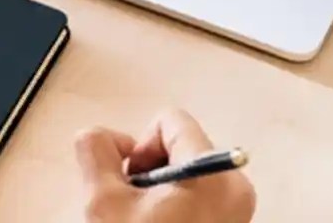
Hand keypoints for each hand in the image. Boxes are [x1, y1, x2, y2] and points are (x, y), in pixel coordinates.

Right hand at [76, 108, 254, 222]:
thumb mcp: (102, 202)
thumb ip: (94, 150)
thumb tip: (104, 139)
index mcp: (212, 174)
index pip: (171, 121)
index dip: (138, 145)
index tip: (129, 179)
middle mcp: (235, 188)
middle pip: (179, 147)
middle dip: (148, 172)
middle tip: (133, 207)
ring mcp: (238, 211)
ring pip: (185, 174)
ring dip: (157, 193)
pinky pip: (196, 197)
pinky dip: (173, 209)